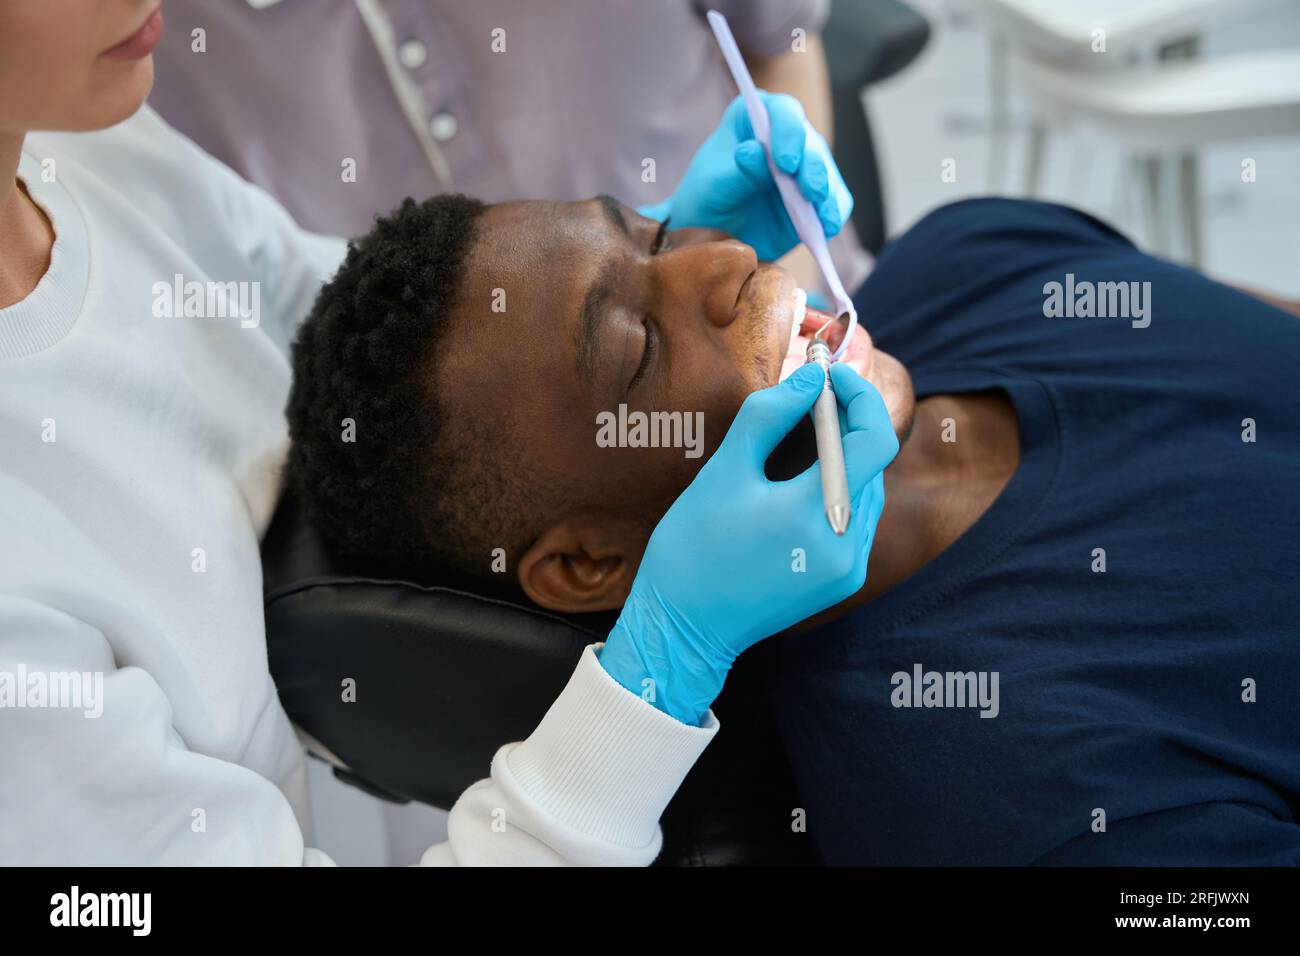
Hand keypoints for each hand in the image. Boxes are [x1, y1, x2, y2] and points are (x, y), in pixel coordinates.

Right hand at [599, 363, 897, 724]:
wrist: (681, 627)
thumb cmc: (693, 547)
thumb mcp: (724, 470)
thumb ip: (770, 415)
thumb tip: (811, 378)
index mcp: (816, 515)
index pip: (874, 440)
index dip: (860, 397)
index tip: (831, 374)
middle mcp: (844, 546)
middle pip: (873, 463)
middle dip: (848, 423)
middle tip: (812, 395)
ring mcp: (846, 568)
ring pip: (868, 490)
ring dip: (846, 456)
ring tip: (805, 434)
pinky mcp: (841, 581)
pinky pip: (856, 520)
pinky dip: (840, 490)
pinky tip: (805, 481)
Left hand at [639, 92, 852, 261]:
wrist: (713, 232)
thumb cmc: (708, 198)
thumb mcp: (713, 186)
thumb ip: (736, 170)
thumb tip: (754, 151)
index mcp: (756, 119)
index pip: (782, 112)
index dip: (788, 132)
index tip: (784, 162)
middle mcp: (787, 137)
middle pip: (810, 143)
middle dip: (812, 168)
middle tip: (809, 191)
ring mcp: (805, 166)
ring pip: (826, 173)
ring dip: (827, 193)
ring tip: (822, 216)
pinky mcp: (817, 197)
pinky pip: (835, 202)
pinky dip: (833, 214)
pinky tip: (827, 227)